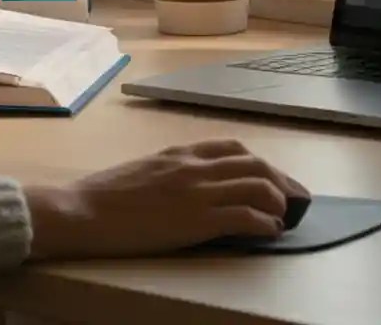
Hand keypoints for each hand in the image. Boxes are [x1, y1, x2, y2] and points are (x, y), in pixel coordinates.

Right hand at [24, 138, 307, 258]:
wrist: (84, 211)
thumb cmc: (103, 195)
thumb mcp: (143, 169)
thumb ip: (171, 171)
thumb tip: (190, 186)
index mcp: (180, 153)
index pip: (233, 148)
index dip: (258, 162)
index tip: (271, 176)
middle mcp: (194, 166)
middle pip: (254, 164)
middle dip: (282, 180)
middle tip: (296, 197)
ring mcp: (197, 192)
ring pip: (257, 187)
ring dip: (279, 201)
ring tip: (285, 216)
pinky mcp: (197, 220)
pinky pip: (246, 217)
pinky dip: (266, 223)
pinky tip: (271, 232)